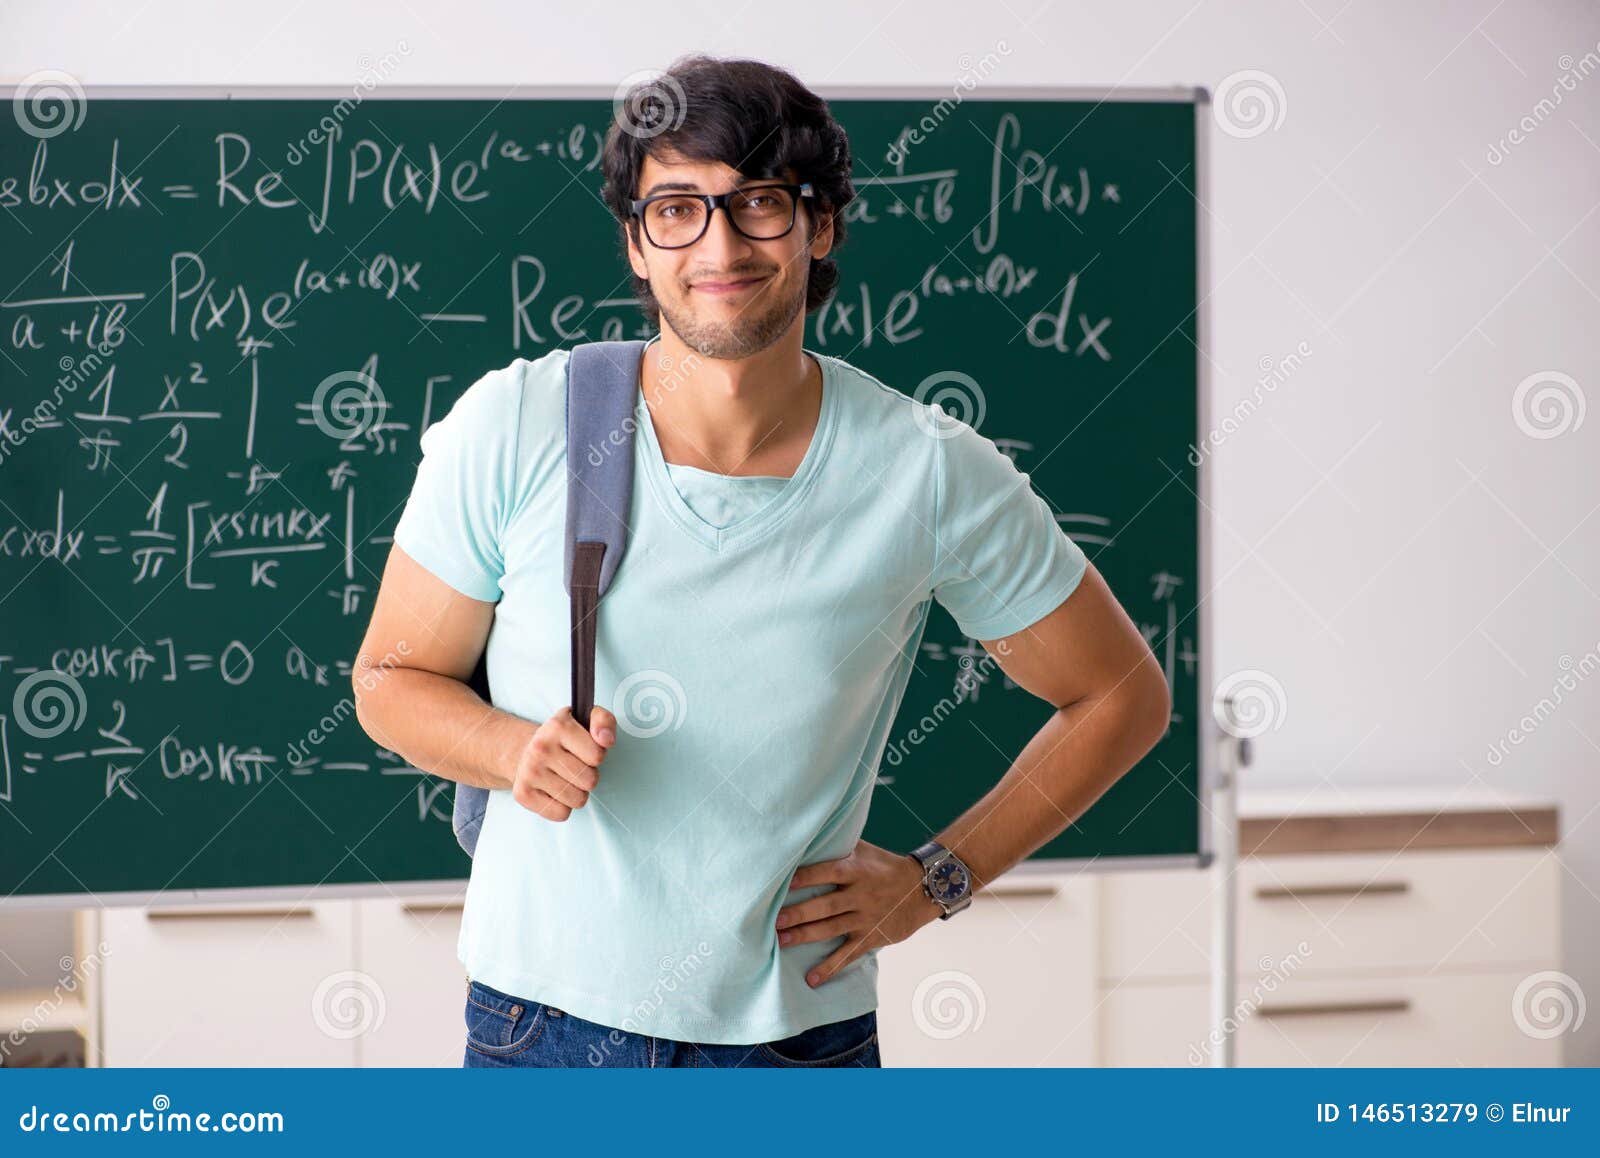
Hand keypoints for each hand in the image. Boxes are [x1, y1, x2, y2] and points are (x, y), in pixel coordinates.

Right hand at [510, 705, 614, 820]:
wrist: (525, 751)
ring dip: (577, 793)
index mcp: (558, 726)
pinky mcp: (522, 794)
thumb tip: (606, 739)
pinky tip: (554, 790)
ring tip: (565, 778)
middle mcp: (540, 748)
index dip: (596, 756)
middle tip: (574, 766)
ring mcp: (529, 772)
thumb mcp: (586, 719)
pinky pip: (561, 814)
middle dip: (588, 776)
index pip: (597, 756)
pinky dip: (563, 807)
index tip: (585, 750)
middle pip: (590, 780)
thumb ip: (604, 722)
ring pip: (578, 800)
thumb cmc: (563, 739)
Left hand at [775, 840, 945, 986]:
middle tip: (775, 920)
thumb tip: (810, 836)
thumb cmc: (886, 866)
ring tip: (781, 941)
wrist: (922, 889)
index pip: (829, 872)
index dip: (808, 877)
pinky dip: (830, 968)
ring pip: (832, 929)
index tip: (785, 882)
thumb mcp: (865, 850)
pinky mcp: (871, 937)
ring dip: (806, 936)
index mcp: (857, 870)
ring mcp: (866, 918)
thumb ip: (840, 846)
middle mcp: (861, 895)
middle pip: (827, 905)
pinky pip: (848, 955)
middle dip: (800, 913)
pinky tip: (811, 979)